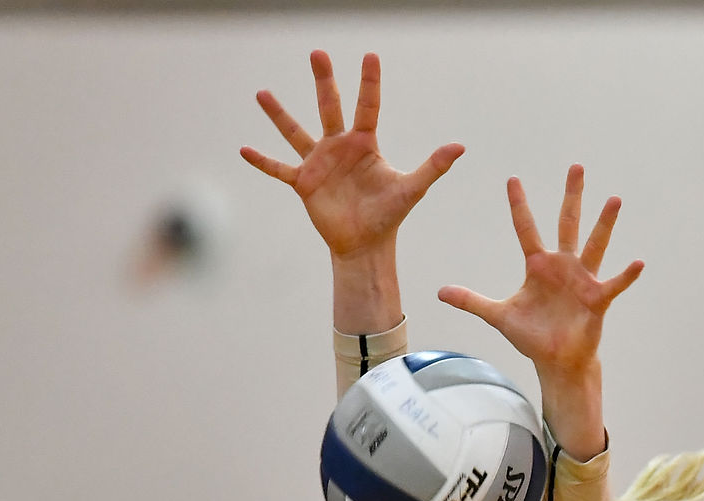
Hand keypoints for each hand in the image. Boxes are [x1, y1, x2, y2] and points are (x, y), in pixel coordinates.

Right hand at [241, 50, 462, 259]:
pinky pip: (278, 170)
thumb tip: (460, 147)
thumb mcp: (412, 189)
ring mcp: (319, 163)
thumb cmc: (389, 215)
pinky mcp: (303, 183)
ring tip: (262, 94)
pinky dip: (262, 161)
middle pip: (331, 106)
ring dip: (279, 114)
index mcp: (365, 144)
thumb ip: (433, 166)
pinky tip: (243, 149)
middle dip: (325, 80)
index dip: (370, 83)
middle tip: (317, 52)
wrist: (366, 245)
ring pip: (296, 132)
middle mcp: (340, 147)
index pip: (368, 106)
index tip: (370, 55)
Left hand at [439, 165, 642, 460]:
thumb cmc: (532, 336)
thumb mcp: (499, 316)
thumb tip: (440, 292)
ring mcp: (582, 280)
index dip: (519, 205)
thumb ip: (471, 300)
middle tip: (576, 167)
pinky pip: (614, 284)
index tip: (512, 179)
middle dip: (571, 196)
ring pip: (594, 245)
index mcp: (538, 266)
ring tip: (614, 200)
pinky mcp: (597, 299)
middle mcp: (562, 266)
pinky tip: (638, 262)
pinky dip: (626, 275)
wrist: (556, 361)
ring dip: (604, 224)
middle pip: (567, 223)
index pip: (526, 228)